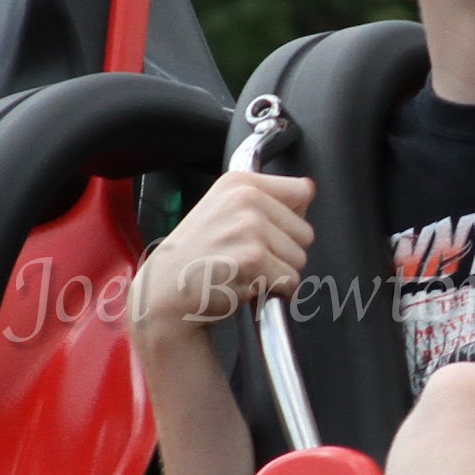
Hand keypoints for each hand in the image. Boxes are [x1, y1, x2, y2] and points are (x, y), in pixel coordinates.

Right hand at [128, 170, 314, 337]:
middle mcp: (245, 199)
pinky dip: (274, 291)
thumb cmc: (194, 257)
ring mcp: (250, 228)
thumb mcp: (223, 210)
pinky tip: (246, 284)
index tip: (266, 232)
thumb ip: (265, 200)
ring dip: (278, 273)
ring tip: (245, 271)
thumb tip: (308, 191)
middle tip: (248, 258)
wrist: (166, 292)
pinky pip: (291, 281)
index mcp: (239, 182)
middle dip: (283, 252)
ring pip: (300, 258)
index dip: (290, 219)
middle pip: (305, 231)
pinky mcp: (253, 258)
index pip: (302, 191)